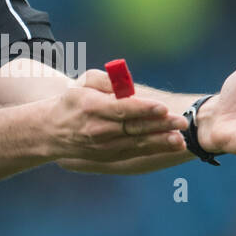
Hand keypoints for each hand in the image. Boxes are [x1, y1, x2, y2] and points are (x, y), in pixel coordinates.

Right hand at [48, 74, 187, 161]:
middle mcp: (98, 129)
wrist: (53, 132)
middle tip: (182, 121)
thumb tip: (127, 83)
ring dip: (161, 141)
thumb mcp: (82, 82)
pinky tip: (172, 144)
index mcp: (91, 107)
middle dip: (159, 125)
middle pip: (133, 127)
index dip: (142, 109)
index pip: (121, 108)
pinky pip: (136, 152)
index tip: (161, 107)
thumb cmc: (73, 100)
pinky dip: (155, 149)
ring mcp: (104, 146)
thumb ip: (106, 79)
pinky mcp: (109, 156)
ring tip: (181, 138)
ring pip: (137, 143)